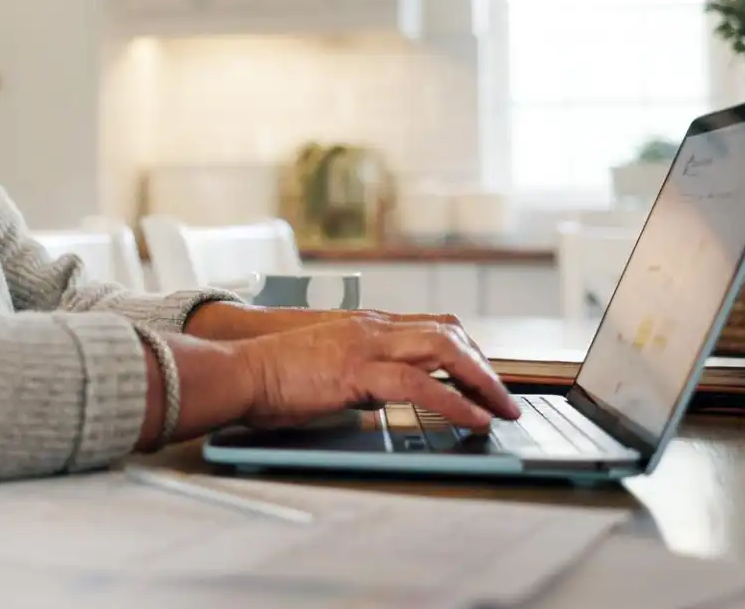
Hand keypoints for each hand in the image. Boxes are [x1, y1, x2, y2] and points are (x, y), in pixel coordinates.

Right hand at [232, 318, 517, 430]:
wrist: (240, 370)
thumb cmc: (273, 376)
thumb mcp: (327, 371)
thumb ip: (359, 378)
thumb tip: (379, 400)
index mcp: (366, 326)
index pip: (433, 325)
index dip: (467, 349)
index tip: (485, 377)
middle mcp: (372, 328)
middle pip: (448, 331)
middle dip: (484, 365)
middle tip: (504, 397)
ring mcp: (366, 345)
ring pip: (444, 348)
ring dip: (480, 380)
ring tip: (500, 409)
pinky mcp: (357, 371)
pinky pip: (419, 384)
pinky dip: (454, 403)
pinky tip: (471, 420)